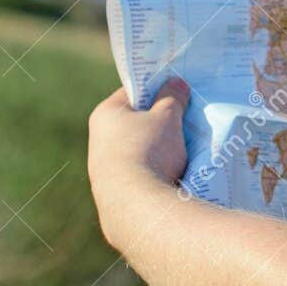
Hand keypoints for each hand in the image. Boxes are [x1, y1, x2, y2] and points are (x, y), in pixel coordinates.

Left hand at [87, 78, 190, 240]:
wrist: (135, 202)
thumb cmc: (148, 150)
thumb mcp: (167, 118)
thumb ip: (173, 98)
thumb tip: (176, 82)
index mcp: (105, 113)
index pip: (133, 92)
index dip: (157, 88)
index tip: (178, 90)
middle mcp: (99, 137)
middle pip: (137, 120)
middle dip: (162, 119)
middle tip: (187, 116)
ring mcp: (105, 166)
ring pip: (140, 146)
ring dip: (161, 145)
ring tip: (186, 145)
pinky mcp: (116, 188)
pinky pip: (142, 169)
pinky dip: (157, 166)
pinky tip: (175, 170)